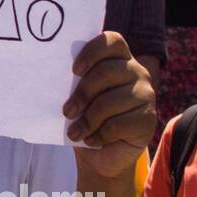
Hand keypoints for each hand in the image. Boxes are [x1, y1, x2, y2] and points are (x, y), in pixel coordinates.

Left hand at [63, 32, 156, 177]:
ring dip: (87, 120)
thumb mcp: (77, 98)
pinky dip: (98, 135)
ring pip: (110, 101)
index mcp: (118, 58)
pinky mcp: (148, 119)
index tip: (74, 71)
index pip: (111, 41)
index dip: (92, 52)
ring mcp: (146, 94)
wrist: (102, 155)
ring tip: (74, 132)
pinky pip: (118, 124)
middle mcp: (136, 72)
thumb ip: (72, 84)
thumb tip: (49, 77)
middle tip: (67, 111)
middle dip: (82, 93)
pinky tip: (90, 140)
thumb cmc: (85, 118)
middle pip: (107, 71)